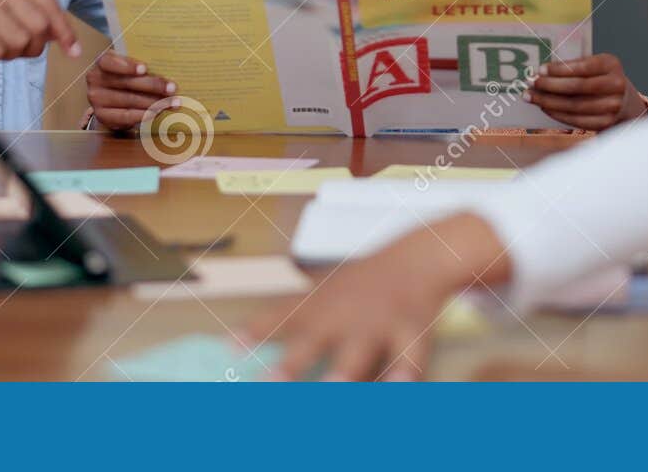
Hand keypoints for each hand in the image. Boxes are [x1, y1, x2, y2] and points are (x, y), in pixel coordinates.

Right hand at [86, 50, 177, 130]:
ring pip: (129, 100)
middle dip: (153, 85)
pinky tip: (158, 112)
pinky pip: (126, 116)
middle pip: (126, 82)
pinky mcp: (102, 116)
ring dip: (154, 102)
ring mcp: (97, 99)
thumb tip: (168, 72)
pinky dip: (144, 114)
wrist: (110, 100)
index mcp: (102, 62)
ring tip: (172, 102)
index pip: (111, 61)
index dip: (127, 65)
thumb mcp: (128, 67)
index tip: (145, 68)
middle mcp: (95, 80)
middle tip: (172, 88)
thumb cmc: (124, 78)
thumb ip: (141, 68)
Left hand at [243, 213, 507, 380]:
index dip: (256, 331)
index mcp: (319, 306)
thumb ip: (283, 317)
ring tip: (332, 390)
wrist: (418, 256)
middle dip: (291, 363)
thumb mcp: (320, 292)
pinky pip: (410, 358)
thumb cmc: (360, 284)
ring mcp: (376, 323)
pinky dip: (405, 375)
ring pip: (359, 351)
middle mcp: (343, 316)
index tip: (230, 347)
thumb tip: (230, 343)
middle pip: (313, 339)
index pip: (280, 316)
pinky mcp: (411, 333)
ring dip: (344, 372)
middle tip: (266, 383)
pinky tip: (400, 390)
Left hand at [526, 53, 647, 130]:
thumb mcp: (596, 67)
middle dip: (549, 86)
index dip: (559, 69)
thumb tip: (541, 73)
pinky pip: (576, 119)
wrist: (627, 103)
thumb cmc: (602, 80)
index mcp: (611, 64)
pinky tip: (544, 107)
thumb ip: (574, 67)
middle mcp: (616, 84)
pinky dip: (557, 114)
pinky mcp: (606, 122)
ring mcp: (613, 106)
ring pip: (574, 105)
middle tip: (530, 84)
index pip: (582, 67)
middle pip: (576, 87)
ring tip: (531, 97)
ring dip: (548, 101)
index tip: (540, 70)